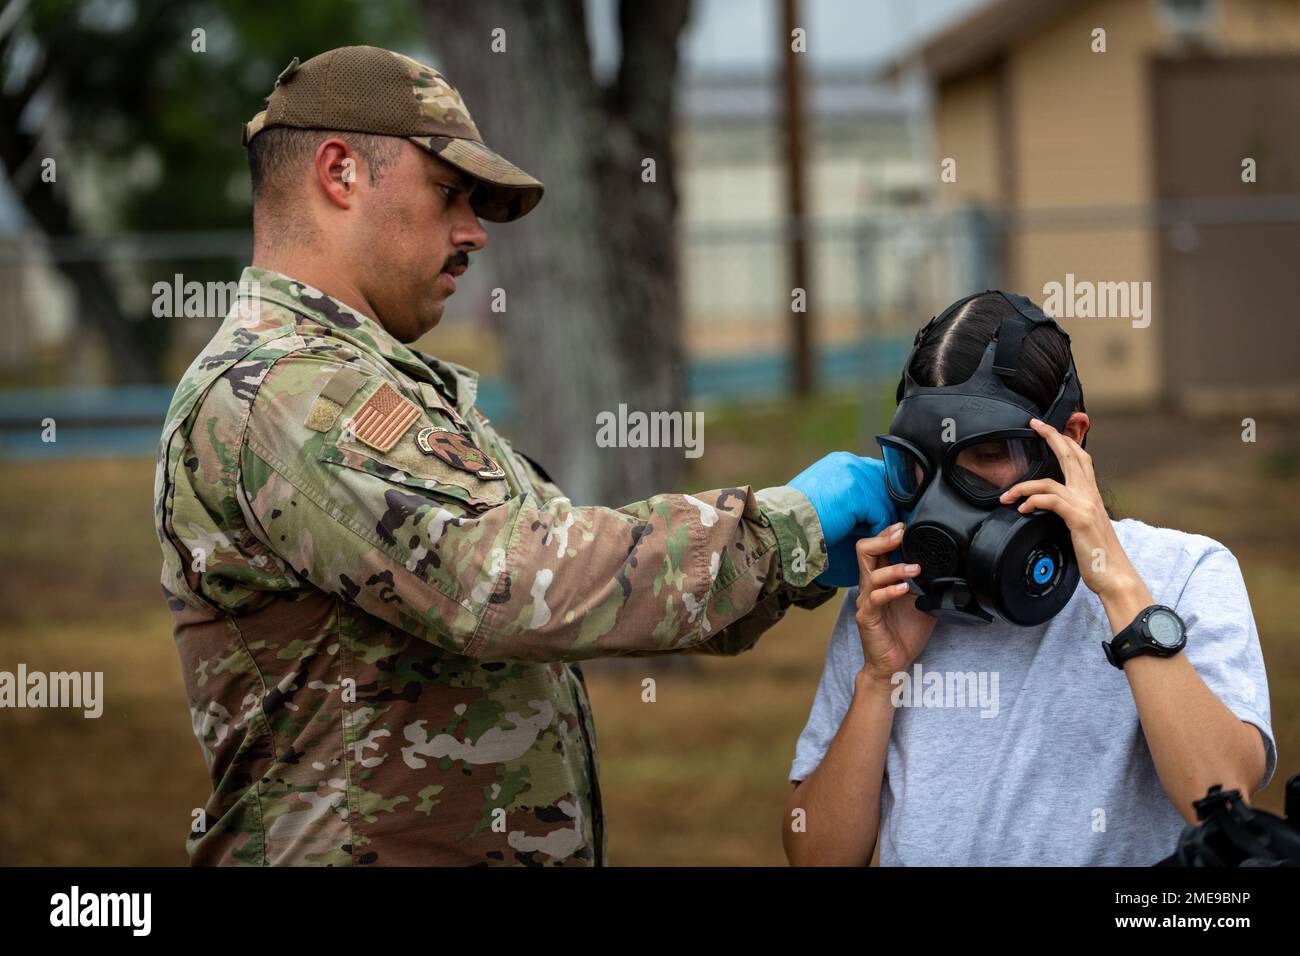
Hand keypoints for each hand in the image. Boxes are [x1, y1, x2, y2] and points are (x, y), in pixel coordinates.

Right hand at [787, 453, 898, 586]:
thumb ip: (849, 494)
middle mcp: (849, 463)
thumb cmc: (798, 518)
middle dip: (892, 506)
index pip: (877, 473)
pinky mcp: (858, 495)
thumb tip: (873, 505)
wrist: (784, 525)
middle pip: (887, 483)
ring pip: (886, 500)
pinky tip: (874, 541)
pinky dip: (880, 529)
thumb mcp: (826, 497)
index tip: (890, 513)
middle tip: (896, 527)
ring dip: (887, 521)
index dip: (884, 494)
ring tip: (889, 538)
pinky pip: (881, 514)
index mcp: (841, 462)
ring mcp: (854, 477)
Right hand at [853, 521, 936, 685]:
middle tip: (901, 534)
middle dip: (883, 539)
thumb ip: (930, 585)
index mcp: (881, 580)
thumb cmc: (904, 633)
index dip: (888, 534)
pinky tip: (904, 589)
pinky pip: (875, 599)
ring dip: (895, 568)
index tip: (905, 526)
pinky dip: (890, 591)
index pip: (877, 547)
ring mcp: (867, 601)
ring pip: (872, 573)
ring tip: (915, 568)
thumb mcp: (923, 603)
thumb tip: (954, 571)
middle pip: (864, 551)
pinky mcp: (867, 617)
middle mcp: (869, 586)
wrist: (893, 664)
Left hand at [999, 418, 1138, 601]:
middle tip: (1034, 424)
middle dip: (1052, 436)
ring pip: (1051, 481)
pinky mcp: (1079, 519)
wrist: (1114, 575)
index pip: (1080, 459)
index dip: (1066, 441)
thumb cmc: (1097, 555)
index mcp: (1091, 496)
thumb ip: (1070, 512)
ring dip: (1023, 485)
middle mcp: (1090, 495)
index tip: (1048, 429)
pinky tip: (1023, 509)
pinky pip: (1050, 500)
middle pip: (1072, 456)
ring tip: (1007, 495)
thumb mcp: (1082, 527)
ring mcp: (1086, 505)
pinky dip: (1033, 500)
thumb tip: (1049, 507)